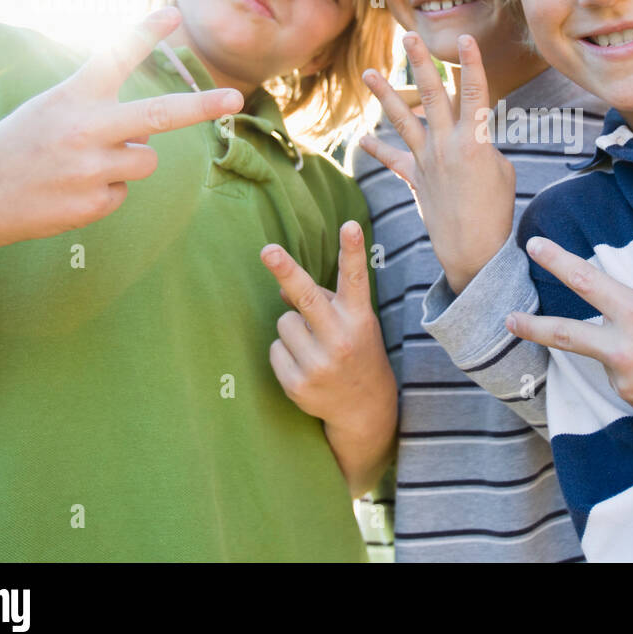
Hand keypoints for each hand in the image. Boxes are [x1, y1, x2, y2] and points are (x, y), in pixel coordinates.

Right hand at [0, 7, 241, 250]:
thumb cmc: (21, 145)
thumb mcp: (52, 109)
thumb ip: (100, 109)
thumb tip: (152, 133)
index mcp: (73, 96)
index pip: (115, 56)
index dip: (146, 33)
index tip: (174, 11)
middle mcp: (84, 127)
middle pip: (158, 115)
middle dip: (201, 107)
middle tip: (235, 99)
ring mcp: (90, 167)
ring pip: (147, 160)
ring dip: (128, 162)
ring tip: (82, 164)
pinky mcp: (92, 202)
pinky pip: (124, 192)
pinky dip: (105, 191)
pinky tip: (70, 190)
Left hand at [262, 222, 396, 493]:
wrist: (365, 408)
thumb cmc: (357, 352)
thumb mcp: (351, 322)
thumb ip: (322, 300)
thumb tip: (280, 286)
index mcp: (359, 318)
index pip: (356, 278)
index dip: (352, 250)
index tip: (350, 225)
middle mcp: (341, 339)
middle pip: (307, 297)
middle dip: (286, 271)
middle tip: (267, 250)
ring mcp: (319, 364)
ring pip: (283, 323)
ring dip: (292, 330)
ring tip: (314, 348)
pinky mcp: (299, 385)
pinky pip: (275, 350)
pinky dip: (285, 354)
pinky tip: (305, 366)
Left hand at [359, 31, 515, 294]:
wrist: (473, 249)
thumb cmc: (495, 210)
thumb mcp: (500, 171)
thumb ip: (482, 145)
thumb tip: (469, 136)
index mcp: (475, 141)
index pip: (475, 92)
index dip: (471, 62)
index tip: (464, 37)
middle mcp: (446, 145)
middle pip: (431, 95)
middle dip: (420, 64)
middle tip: (409, 37)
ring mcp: (426, 160)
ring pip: (402, 120)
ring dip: (385, 94)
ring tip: (369, 72)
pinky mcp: (414, 178)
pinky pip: (393, 161)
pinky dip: (378, 150)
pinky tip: (362, 139)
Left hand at [505, 237, 632, 426]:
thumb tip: (623, 321)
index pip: (586, 281)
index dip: (557, 261)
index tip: (533, 246)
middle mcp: (624, 352)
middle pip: (566, 335)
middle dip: (533, 326)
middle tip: (508, 319)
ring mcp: (629, 383)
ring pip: (614, 360)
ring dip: (632, 353)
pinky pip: (632, 383)